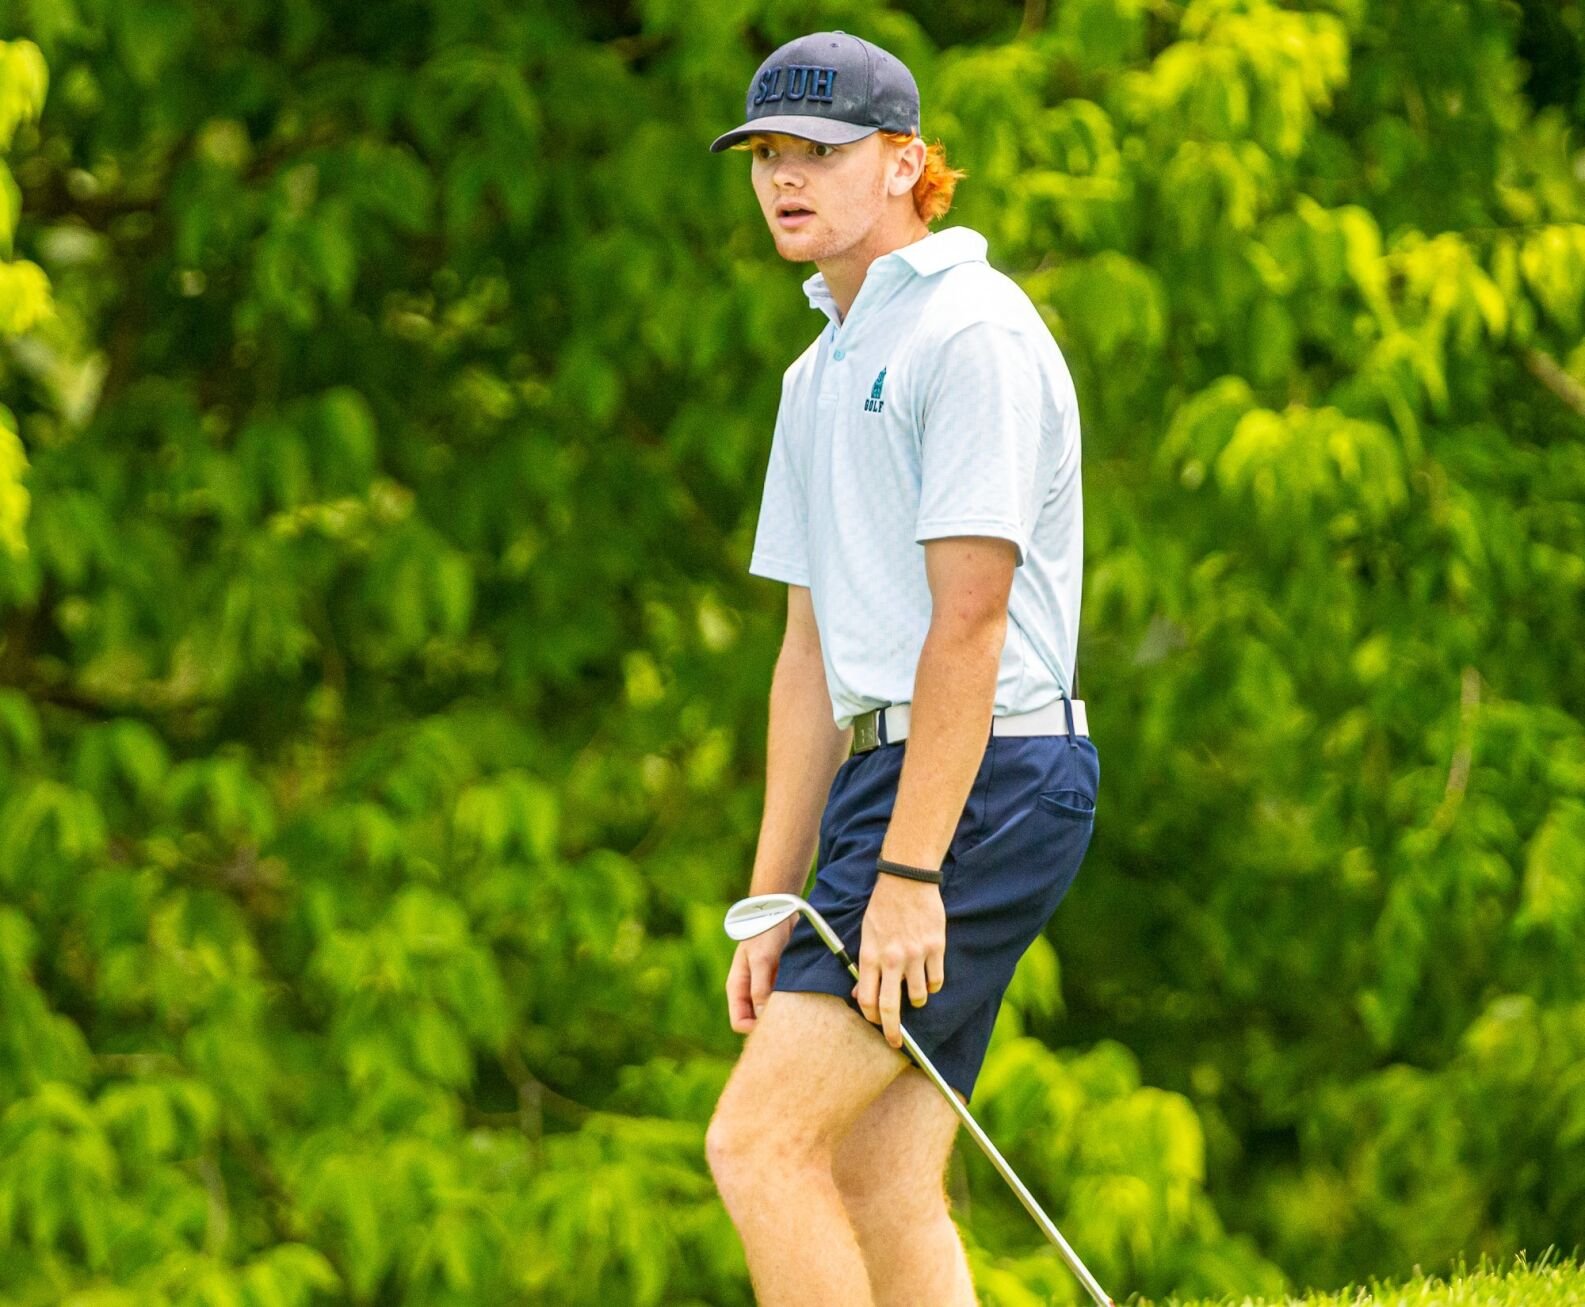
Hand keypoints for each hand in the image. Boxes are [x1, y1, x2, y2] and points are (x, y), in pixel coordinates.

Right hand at [725, 916, 793, 1033]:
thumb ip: (760, 987)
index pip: (740, 1022)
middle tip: (793, 1024)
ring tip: (803, 1013)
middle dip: (772, 1025)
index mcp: (738, 988)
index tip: (776, 1025)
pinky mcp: (783, 982)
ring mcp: (767, 987)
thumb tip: (763, 1017)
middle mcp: (751, 992)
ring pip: (774, 1013)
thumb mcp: (761, 959)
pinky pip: (788, 1001)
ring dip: (787, 1015)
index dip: (754, 1028)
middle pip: (757, 1022)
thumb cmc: (765, 932)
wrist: (780, 911)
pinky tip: (809, 1001)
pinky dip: (797, 1004)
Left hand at [853, 873, 945, 1048]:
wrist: (907, 880)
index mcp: (870, 955)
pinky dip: (932, 984)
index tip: (876, 1024)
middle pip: (891, 1007)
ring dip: (917, 1001)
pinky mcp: (935, 948)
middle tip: (896, 1043)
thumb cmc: (883, 907)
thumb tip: (862, 992)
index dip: (871, 1018)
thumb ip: (866, 964)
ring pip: (919, 997)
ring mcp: (916, 954)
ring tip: (915, 995)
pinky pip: (936, 980)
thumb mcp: (866, 933)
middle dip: (892, 1032)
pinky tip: (927, 976)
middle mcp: (892, 959)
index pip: (868, 999)